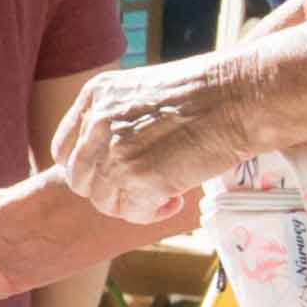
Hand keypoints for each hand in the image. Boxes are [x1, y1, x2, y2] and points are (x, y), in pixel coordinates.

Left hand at [46, 61, 240, 224]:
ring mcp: (114, 152)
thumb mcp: (145, 92)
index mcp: (95, 96)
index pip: (65, 149)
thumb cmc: (208, 93)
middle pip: (80, 180)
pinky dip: (151, 213)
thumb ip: (118, 121)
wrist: (241, 95)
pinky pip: (131, 213)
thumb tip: (109, 160)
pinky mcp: (138, 178)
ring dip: (133, 204)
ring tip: (166, 192)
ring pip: (103, 201)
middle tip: (146, 186)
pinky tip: (174, 201)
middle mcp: (97, 123)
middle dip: (111, 190)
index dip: (90, 169)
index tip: (116, 174)